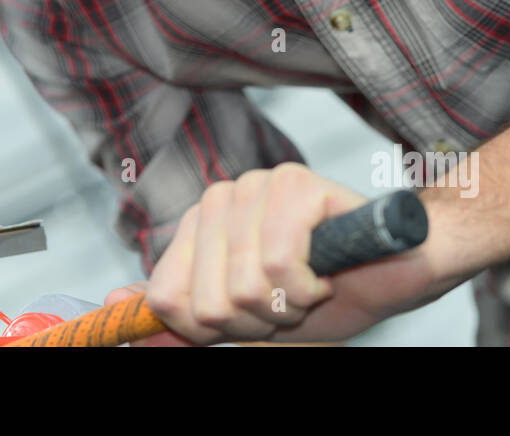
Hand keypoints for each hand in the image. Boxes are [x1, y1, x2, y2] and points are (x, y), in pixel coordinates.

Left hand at [106, 163, 448, 344]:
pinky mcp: (294, 182)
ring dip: (286, 306)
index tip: (254, 318)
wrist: (395, 273)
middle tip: (290, 301)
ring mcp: (256, 184)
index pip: (165, 298)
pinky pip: (278, 264)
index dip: (213, 328)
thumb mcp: (241, 319)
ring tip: (309, 285)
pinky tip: (326, 271)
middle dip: (254, 322)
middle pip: (206, 301)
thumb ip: (179, 318)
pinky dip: (308, 287)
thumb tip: (113, 305)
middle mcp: (219, 198)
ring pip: (242, 286)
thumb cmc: (322, 293)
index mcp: (198, 226)